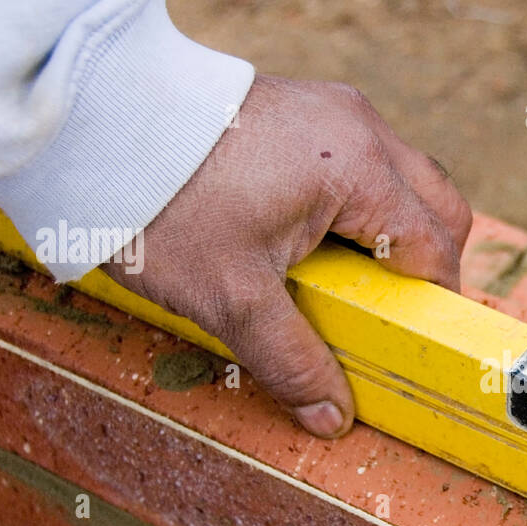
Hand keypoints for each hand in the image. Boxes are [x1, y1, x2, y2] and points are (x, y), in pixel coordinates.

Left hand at [104, 74, 470, 437]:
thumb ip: (291, 360)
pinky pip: (360, 162)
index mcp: (360, 169)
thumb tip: (332, 417)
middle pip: (437, 206)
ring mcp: (331, 109)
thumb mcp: (231, 298)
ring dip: (389, 233)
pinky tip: (306, 238)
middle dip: (423, 265)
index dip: (430, 304)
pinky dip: (356, 205)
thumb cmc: (164, 203)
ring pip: (402, 180)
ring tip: (340, 278)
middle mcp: (360, 128)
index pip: (435, 247)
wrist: (89, 121)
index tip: (410, 343)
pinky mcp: (301, 108)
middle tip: (382, 313)